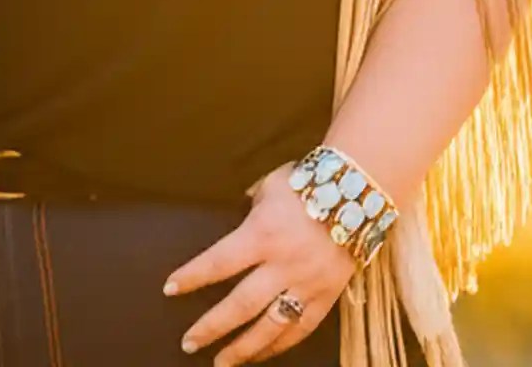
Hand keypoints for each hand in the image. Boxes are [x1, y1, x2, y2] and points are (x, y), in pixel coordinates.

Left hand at [164, 163, 356, 365]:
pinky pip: (302, 328)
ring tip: (221, 363)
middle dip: (211, 327)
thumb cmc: (310, 182)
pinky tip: (262, 355)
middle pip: (240, 305)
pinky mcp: (328, 295)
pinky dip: (280, 344)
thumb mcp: (270, 186)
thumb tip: (236, 210)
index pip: (217, 263)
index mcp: (262, 234)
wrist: (362, 191)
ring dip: (243, 348)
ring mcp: (307, 283)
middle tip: (189, 343)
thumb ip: (249, 204)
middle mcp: (282, 264)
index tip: (170, 289)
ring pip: (271, 326)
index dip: (191, 277)